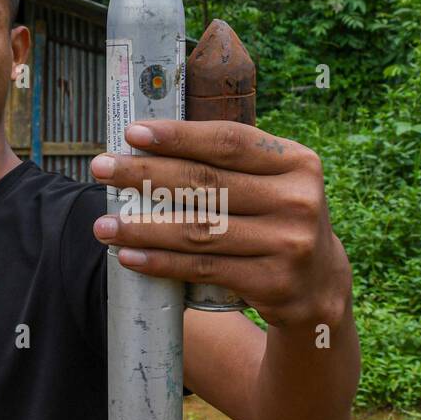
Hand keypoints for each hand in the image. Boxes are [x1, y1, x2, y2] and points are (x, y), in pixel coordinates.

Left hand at [89, 120, 352, 328]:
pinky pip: (203, 269)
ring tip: (103, 225)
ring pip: (198, 230)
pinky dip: (161, 263)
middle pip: (206, 184)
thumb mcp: (276, 182)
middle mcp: (297, 200)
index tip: (133, 133)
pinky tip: (130, 257)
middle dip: (145, 175)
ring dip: (143, 227)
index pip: (229, 142)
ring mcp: (287, 244)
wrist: (319, 286)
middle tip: (101, 169)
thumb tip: (151, 142)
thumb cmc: (279, 221)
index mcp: (298, 162)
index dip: (178, 137)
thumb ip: (233, 162)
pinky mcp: (273, 283)